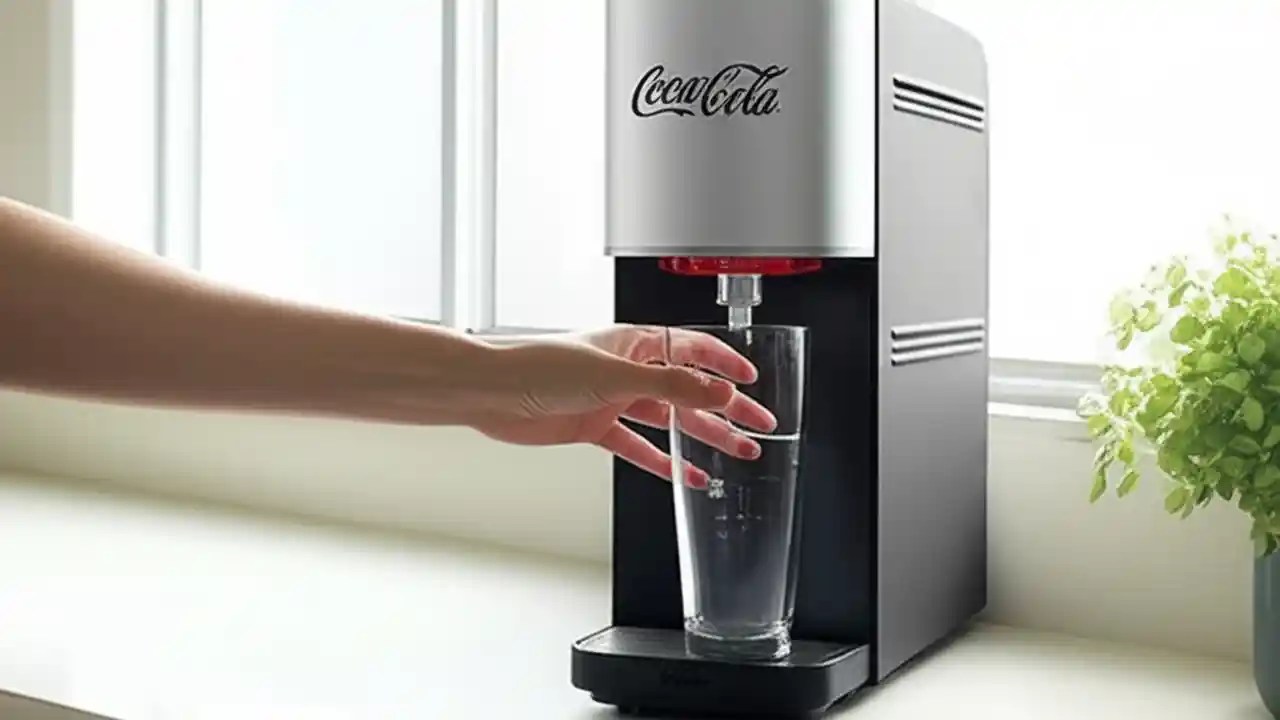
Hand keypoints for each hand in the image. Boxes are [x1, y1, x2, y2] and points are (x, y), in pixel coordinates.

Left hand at [471, 325, 775, 486]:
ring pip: (670, 420)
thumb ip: (670, 386)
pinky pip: (639, 447)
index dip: (725, 364)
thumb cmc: (541, 367)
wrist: (493, 394)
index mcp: (634, 342)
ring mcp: (613, 399)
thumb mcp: (616, 375)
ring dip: (703, 436)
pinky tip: (685, 475)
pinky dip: (663, 462)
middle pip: (689, 389)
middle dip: (727, 407)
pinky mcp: (596, 427)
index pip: (693, 348)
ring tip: (736, 452)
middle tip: (760, 424)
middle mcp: (627, 369)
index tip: (752, 380)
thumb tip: (718, 390)